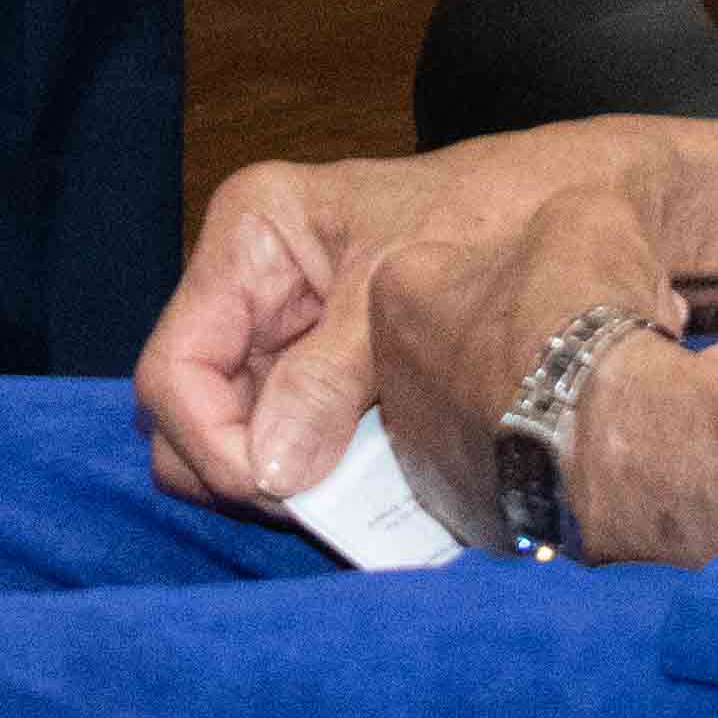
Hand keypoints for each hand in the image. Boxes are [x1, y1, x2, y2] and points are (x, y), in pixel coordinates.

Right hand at [137, 144, 450, 506]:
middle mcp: (243, 287)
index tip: (273, 489)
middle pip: (184, 413)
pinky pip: (279, 441)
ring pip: (224, 439)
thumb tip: (271, 471)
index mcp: (248, 236)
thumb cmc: (472, 220)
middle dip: (235, 467)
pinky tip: (357, 484)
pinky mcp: (308, 374)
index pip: (175, 368)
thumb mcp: (394, 293)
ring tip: (340, 496)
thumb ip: (329, 377)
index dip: (209, 441)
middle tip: (309, 502)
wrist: (542, 214)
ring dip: (273, 477)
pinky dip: (309, 473)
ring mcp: (272, 334)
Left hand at [353, 168, 696, 554]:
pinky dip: (542, 462)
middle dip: (517, 346)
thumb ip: (560, 230)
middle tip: (582, 340)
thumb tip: (581, 256)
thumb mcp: (582, 219)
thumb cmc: (580, 308)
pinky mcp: (462, 512)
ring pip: (480, 416)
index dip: (516, 274)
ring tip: (598, 395)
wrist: (609, 425)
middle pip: (459, 349)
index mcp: (400, 291)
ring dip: (530, 405)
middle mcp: (392, 375)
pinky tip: (592, 446)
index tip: (558, 283)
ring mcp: (423, 451)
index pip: (446, 272)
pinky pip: (505, 475)